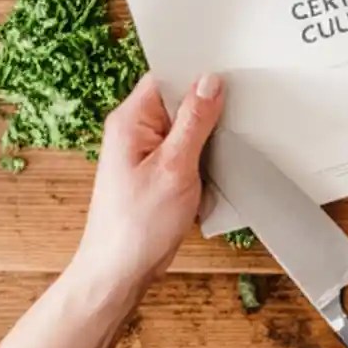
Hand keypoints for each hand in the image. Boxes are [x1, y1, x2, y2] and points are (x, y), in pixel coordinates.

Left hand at [73, 73, 223, 283]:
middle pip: (179, 101)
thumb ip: (194, 121)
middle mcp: (134, 130)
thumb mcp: (175, 168)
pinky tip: (208, 177)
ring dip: (206, 142)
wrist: (120, 272)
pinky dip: (202, 163)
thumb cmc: (137, 226)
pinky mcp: (157, 172)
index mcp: (130, 119)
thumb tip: (210, 81)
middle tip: (228, 126)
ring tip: (213, 160)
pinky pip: (186, 153)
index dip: (196, 75)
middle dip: (207, 113)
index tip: (228, 80)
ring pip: (187, 129)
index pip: (166, 76)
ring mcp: (145, 152)